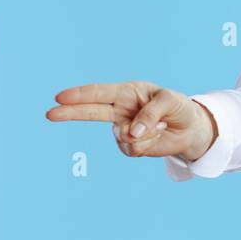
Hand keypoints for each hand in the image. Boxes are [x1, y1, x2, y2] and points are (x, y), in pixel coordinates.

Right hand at [45, 80, 217, 159]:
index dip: (80, 94)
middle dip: (70, 112)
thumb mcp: (170, 101)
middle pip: (90, 111)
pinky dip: (149, 144)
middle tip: (49, 113)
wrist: (191, 129)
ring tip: (161, 125)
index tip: (61, 97)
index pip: (99, 92)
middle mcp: (120, 109)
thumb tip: (132, 133)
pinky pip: (133, 148)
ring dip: (145, 133)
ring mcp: (123, 129)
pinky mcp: (131, 146)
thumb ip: (150, 113)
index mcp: (127, 91)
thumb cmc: (179, 107)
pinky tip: (157, 136)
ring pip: (121, 135)